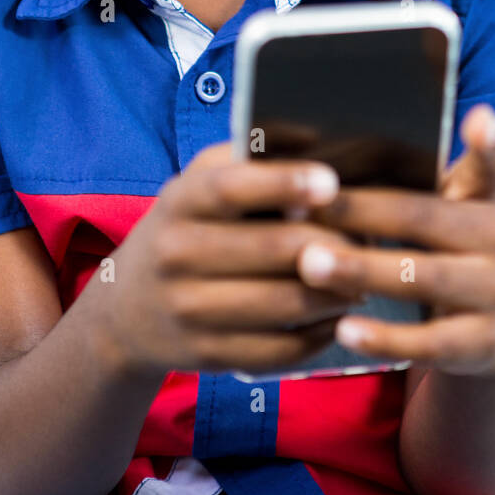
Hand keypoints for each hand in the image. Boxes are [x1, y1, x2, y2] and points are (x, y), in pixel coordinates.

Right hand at [102, 142, 360, 377]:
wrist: (124, 312)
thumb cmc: (183, 230)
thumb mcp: (197, 185)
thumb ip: (249, 159)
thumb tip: (316, 138)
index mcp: (180, 201)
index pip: (232, 187)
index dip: (284, 183)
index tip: (331, 181)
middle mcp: (177, 254)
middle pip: (273, 249)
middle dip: (333, 244)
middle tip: (370, 239)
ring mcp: (189, 310)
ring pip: (285, 303)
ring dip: (336, 292)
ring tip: (363, 278)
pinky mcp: (208, 356)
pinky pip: (280, 349)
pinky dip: (319, 333)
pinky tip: (336, 317)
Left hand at [294, 105, 494, 376]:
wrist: (494, 336)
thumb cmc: (452, 255)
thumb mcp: (450, 209)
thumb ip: (410, 176)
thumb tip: (324, 163)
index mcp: (487, 198)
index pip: (492, 164)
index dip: (489, 141)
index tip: (478, 118)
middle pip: (424, 219)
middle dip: (360, 214)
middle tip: (305, 206)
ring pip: (423, 278)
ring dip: (361, 269)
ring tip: (310, 264)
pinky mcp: (482, 344)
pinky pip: (427, 341)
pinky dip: (383, 337)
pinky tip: (343, 329)